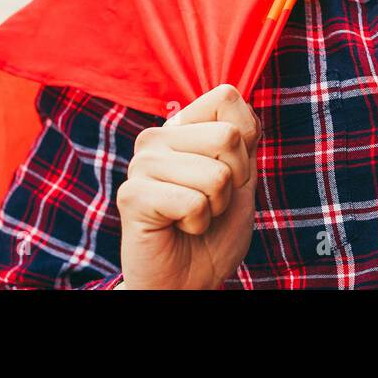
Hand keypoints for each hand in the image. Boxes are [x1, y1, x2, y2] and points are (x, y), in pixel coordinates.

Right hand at [116, 84, 259, 289]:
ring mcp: (141, 164)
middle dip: (234, 179)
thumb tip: (241, 100)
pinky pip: (193, 202)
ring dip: (216, 206)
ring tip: (194, 216)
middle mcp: (157, 138)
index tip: (230, 172)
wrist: (190, 280)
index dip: (245, 140)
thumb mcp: (243, 177)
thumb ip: (244, 137)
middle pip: (228, 135)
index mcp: (182, 127)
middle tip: (211, 201)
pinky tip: (179, 228)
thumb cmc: (216, 230)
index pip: (227, 97)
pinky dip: (198, 223)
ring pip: (215, 174)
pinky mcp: (132, 195)